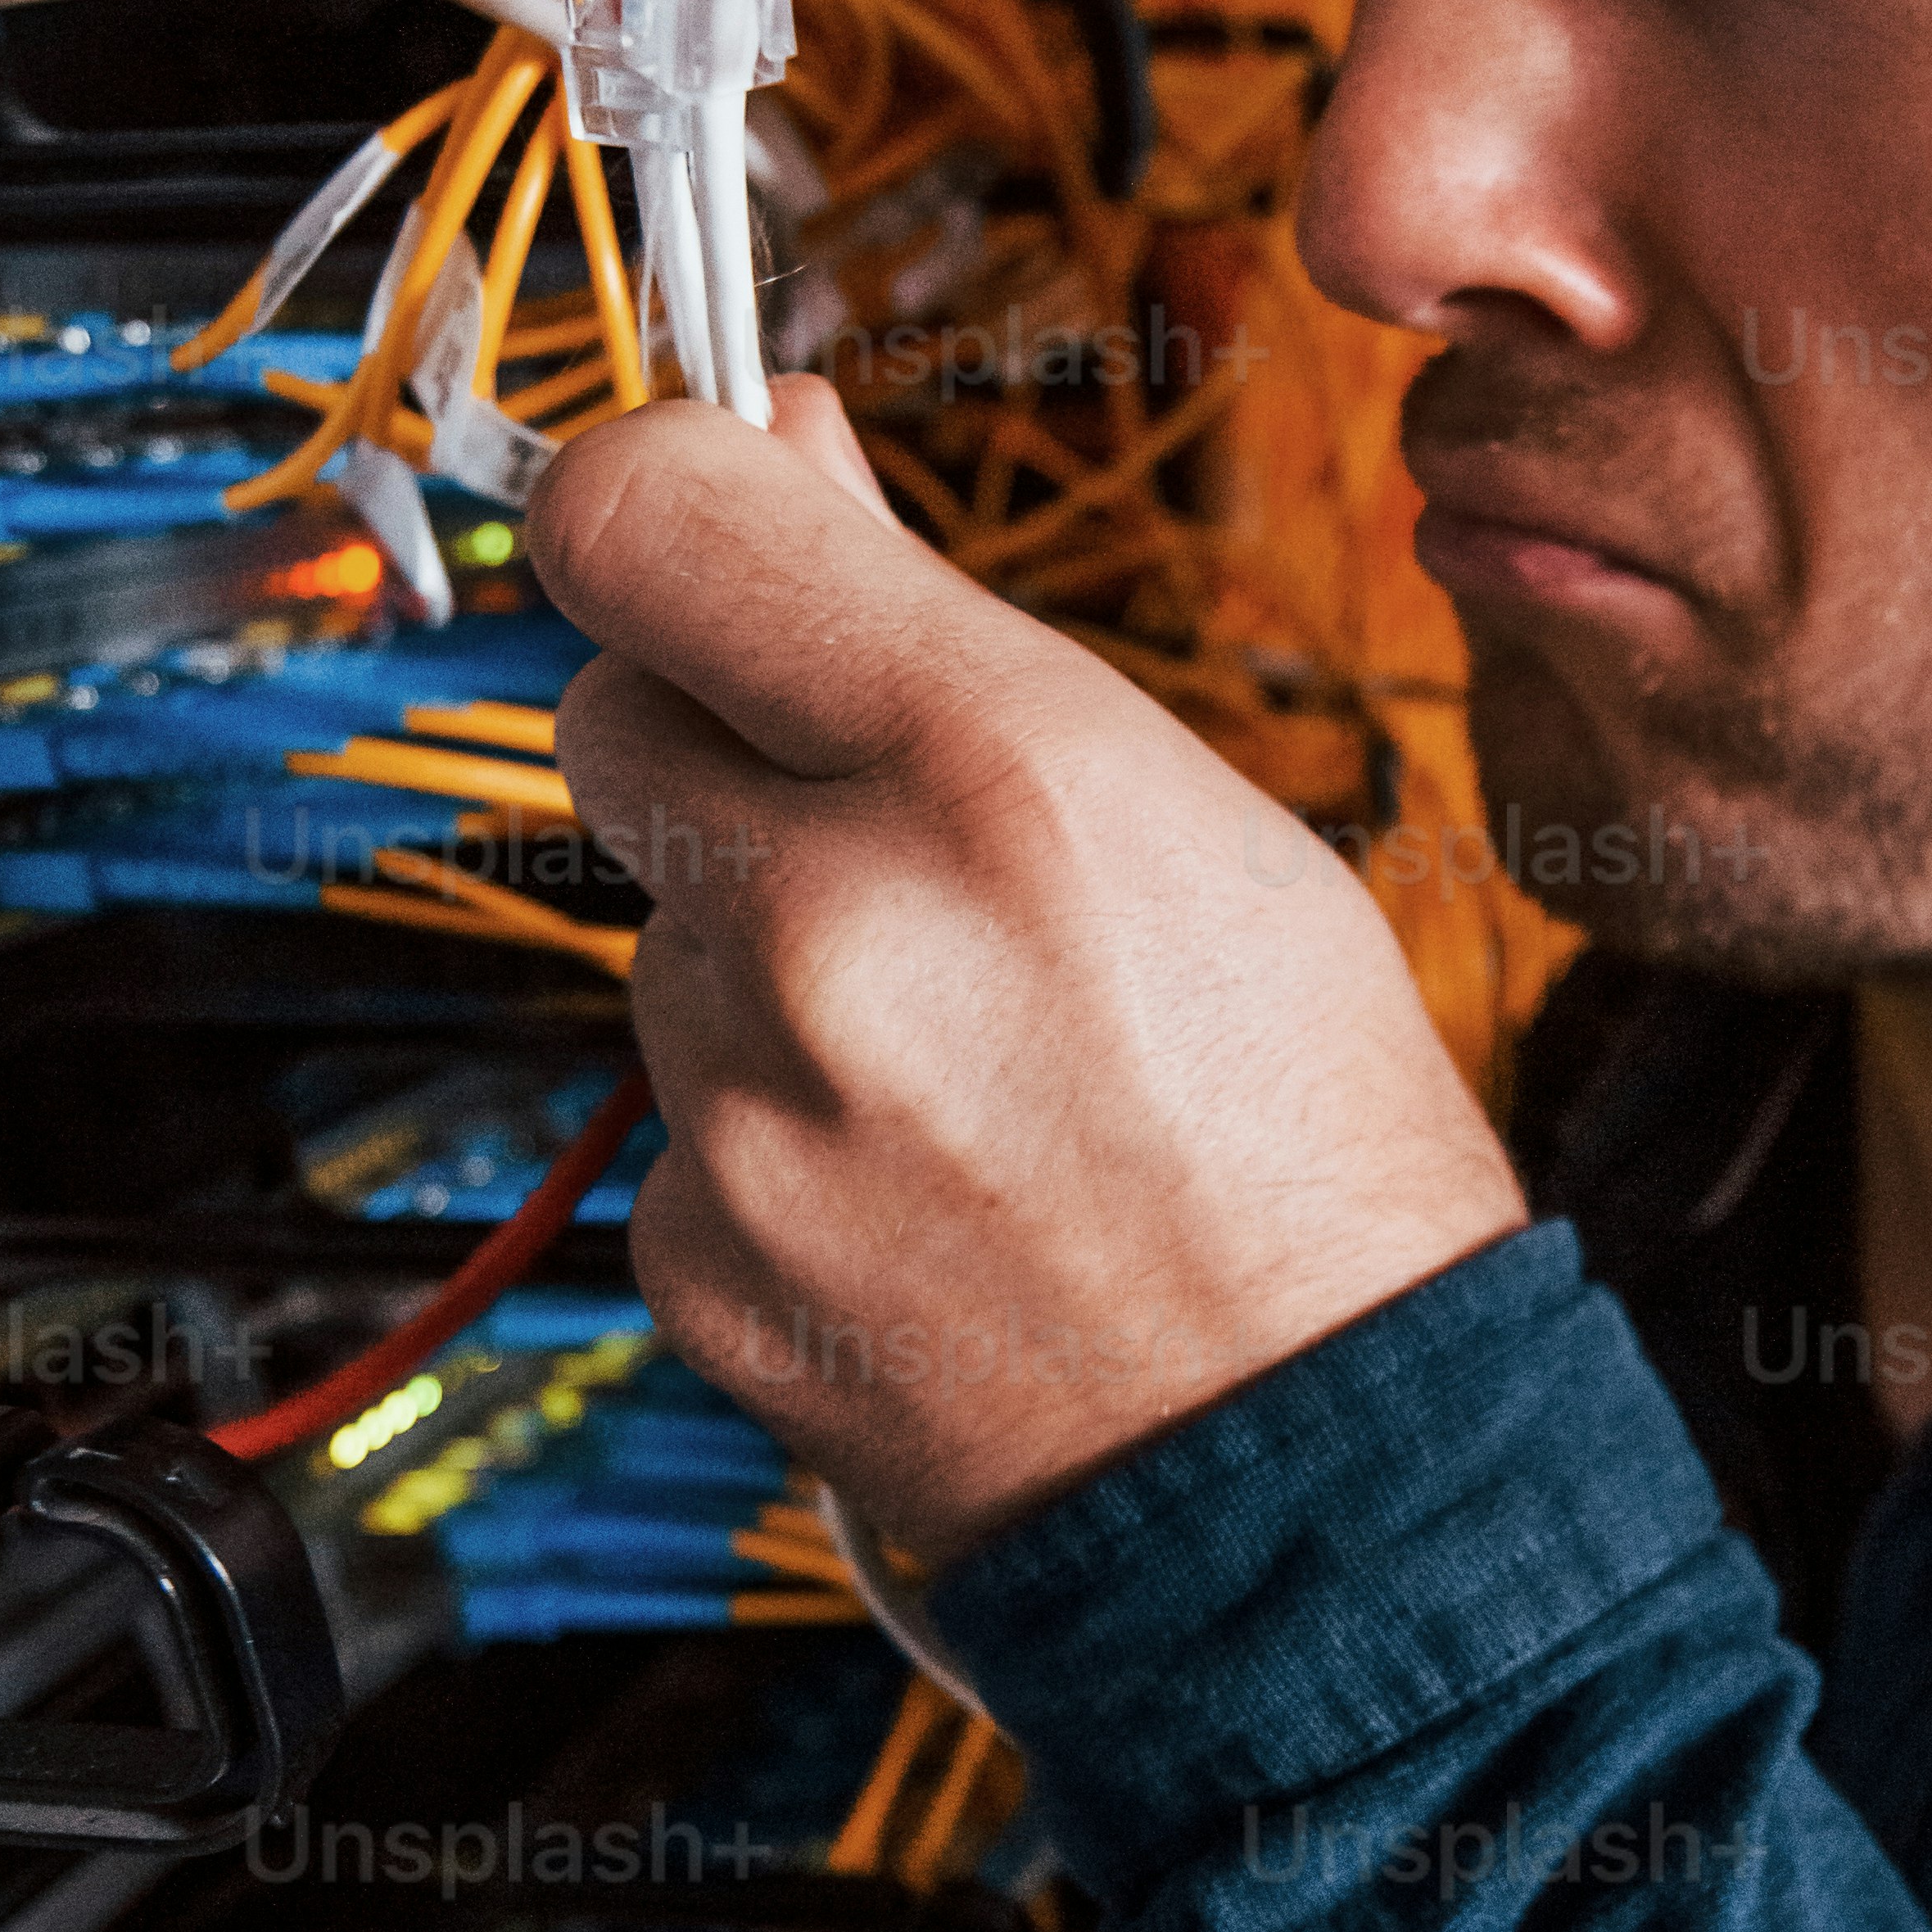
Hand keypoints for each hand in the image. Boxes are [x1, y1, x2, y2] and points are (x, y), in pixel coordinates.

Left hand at [525, 384, 1524, 1567]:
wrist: (1321, 1488)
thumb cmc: (1305, 1151)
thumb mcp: (1191, 821)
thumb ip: (939, 633)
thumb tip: (775, 443)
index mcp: (992, 773)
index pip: (648, 517)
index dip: (656, 494)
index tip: (702, 522)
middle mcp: (837, 926)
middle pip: (610, 715)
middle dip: (722, 739)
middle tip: (881, 821)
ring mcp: (743, 1111)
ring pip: (657, 933)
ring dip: (765, 957)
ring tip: (970, 1063)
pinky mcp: (692, 1256)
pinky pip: (675, 1118)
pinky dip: (768, 1133)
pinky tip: (926, 1188)